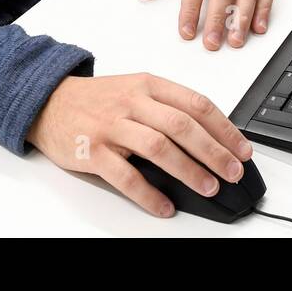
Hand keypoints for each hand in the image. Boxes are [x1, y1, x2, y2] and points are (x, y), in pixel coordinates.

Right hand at [27, 72, 253, 216]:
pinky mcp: (93, 151)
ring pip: (158, 147)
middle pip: (182, 125)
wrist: (49, 102)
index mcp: (149, 85)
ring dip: (188, 171)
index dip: (224, 128)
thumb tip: (210, 137)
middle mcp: (133, 102)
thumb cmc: (99, 100)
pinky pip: (125, 176)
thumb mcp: (137, 90)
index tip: (242, 149)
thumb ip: (168, 107)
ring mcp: (112, 126)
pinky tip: (164, 206)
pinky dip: (148, 194)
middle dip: (214, 151)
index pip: (196, 103)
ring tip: (208, 188)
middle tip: (233, 171)